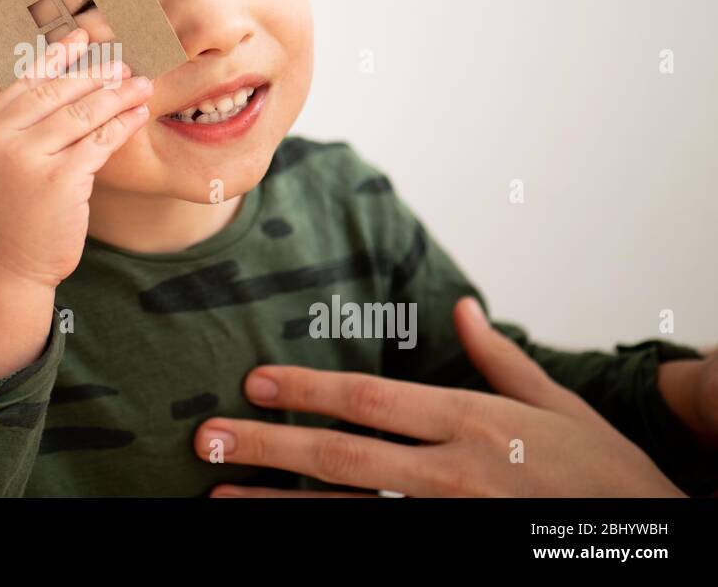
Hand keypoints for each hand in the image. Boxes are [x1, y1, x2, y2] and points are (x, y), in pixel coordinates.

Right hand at [0, 27, 151, 290]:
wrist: (7, 270)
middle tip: (120, 61)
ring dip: (115, 95)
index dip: (55, 57)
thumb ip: (16, 129)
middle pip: (54, 93)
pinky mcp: (59, 181)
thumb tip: (57, 84)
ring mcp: (27, 161)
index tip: (80, 36)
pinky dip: (122, 125)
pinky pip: (99, 143)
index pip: (23, 83)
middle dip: (92, 74)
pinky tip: (138, 115)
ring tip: (138, 83)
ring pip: (80, 114)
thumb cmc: (9, 218)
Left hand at [194, 297, 685, 496]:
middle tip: (207, 440)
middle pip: (341, 456)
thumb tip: (462, 306)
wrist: (650, 538)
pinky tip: (281, 534)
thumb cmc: (604, 473)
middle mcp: (450, 473)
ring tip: (218, 497)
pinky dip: (321, 538)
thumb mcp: (558, 405)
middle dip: (268, 446)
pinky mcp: (449, 551)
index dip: (307, 389)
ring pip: (344, 512)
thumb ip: (500, 358)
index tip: (255, 381)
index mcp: (473, 422)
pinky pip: (371, 545)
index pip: (372, 400)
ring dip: (276, 505)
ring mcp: (446, 520)